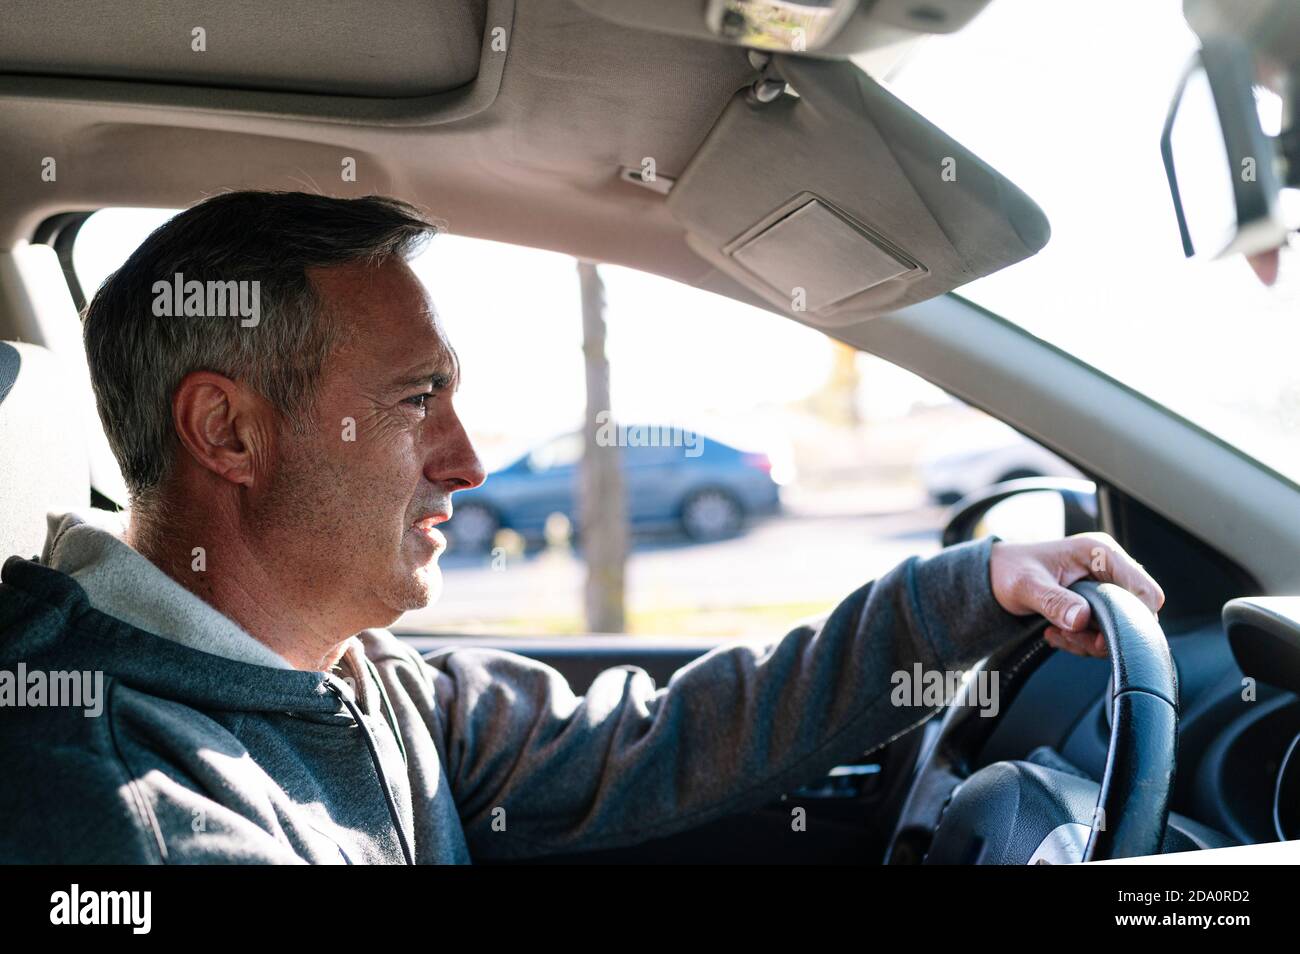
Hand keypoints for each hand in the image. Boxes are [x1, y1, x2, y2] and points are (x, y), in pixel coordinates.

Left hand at [989, 533, 1164, 657]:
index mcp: (1100, 552)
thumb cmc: (1010, 570)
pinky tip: (1055, 632)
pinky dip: (1081, 641)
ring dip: (1088, 641)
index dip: (1132, 619)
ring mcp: (1104, 587)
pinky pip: (1102, 633)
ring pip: (1119, 629)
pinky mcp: (1096, 604)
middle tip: (1069, 635)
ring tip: (1055, 631)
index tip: (1098, 636)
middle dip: (1103, 634)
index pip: (1145, 591)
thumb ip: (1054, 601)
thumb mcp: (1027, 585)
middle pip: (1136, 615)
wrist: (995, 576)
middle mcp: (1109, 569)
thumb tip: (1081, 619)